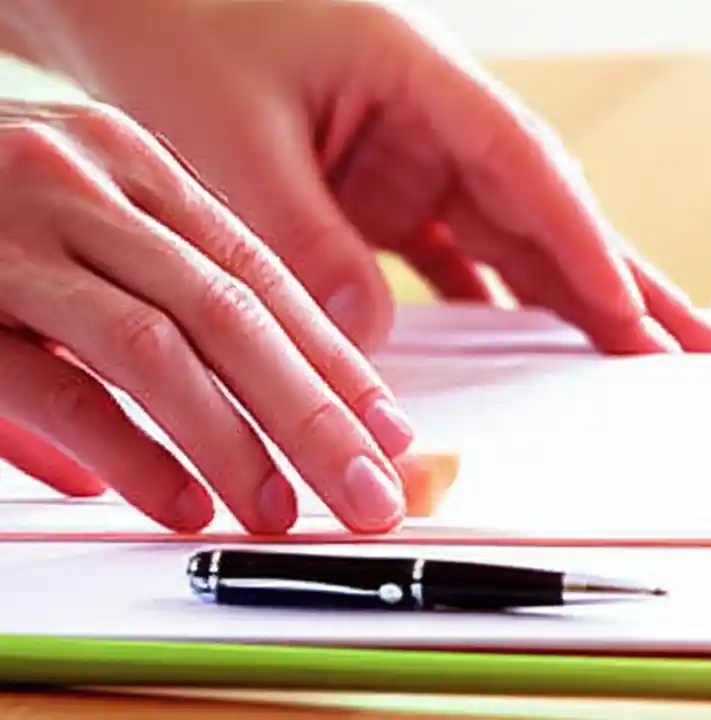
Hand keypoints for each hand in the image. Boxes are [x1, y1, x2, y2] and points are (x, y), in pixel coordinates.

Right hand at [0, 99, 412, 533]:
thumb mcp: (69, 227)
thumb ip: (141, 309)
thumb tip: (189, 449)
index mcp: (132, 165)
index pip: (262, 275)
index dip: (333, 359)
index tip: (389, 430)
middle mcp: (83, 183)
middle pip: (231, 314)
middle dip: (314, 414)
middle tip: (369, 490)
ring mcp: (13, 235)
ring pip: (156, 348)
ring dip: (234, 443)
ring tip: (281, 513)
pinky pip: (53, 385)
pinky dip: (128, 451)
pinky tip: (177, 502)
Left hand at [28, 0, 710, 353]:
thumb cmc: (176, 21)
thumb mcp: (232, 135)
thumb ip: (304, 238)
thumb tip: (368, 337)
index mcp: (422, 78)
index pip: (527, 171)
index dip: (586, 249)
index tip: (632, 316)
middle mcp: (436, 121)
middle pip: (552, 212)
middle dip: (623, 285)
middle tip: (692, 347)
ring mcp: (415, 159)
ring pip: (517, 240)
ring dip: (576, 301)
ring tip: (639, 355)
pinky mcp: (384, 192)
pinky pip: (458, 258)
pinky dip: (495, 303)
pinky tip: (531, 348)